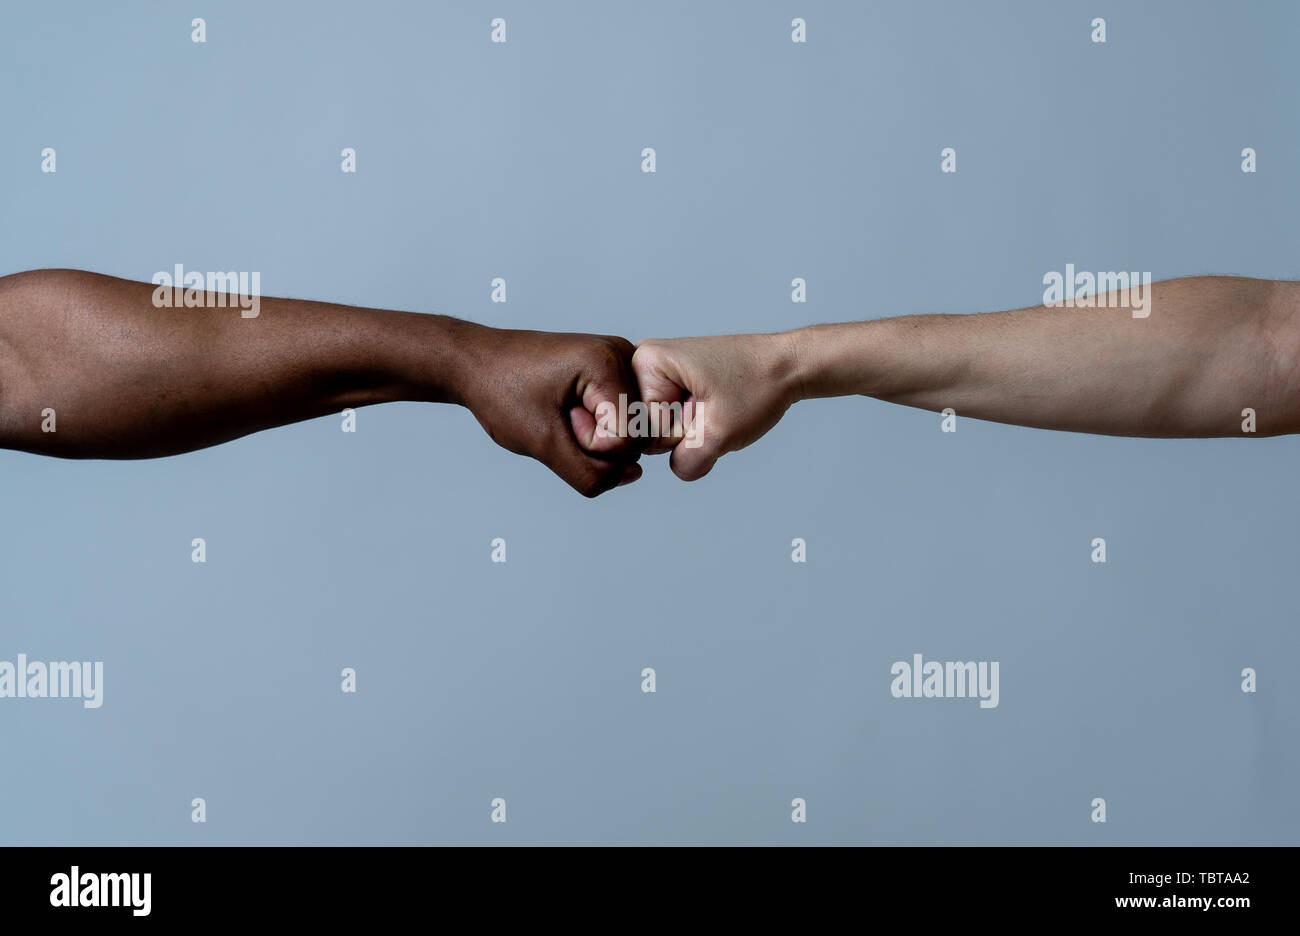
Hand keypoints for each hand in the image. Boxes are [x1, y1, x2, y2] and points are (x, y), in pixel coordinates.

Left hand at [458, 325, 645, 496]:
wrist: (476, 364)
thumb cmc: (501, 391)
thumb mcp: (542, 443)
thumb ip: (590, 472)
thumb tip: (631, 475)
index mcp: (608, 361)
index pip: (628, 439)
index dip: (589, 444)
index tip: (556, 418)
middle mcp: (624, 355)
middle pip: (635, 434)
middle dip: (594, 441)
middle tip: (557, 416)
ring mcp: (621, 362)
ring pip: (628, 430)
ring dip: (592, 436)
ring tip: (560, 412)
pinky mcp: (613, 373)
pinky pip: (618, 420)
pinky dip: (593, 427)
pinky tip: (568, 412)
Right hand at [631, 332, 802, 480]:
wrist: (786, 366)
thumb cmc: (759, 385)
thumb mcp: (720, 432)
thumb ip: (687, 461)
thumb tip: (679, 469)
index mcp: (647, 362)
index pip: (647, 433)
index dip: (683, 434)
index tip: (709, 406)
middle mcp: (644, 362)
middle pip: (648, 431)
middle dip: (685, 432)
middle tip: (713, 407)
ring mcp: (657, 372)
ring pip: (662, 430)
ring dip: (693, 429)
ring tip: (716, 404)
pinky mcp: (671, 382)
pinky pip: (673, 421)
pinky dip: (697, 423)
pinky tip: (713, 405)